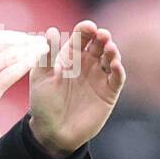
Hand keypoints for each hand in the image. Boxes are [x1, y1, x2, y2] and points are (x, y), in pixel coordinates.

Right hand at [0, 29, 48, 150]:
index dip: (10, 35)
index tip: (23, 38)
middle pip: (3, 41)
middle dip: (24, 40)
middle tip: (38, 42)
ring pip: (10, 54)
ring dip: (30, 49)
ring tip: (43, 50)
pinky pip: (11, 73)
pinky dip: (27, 63)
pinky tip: (37, 61)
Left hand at [28, 20, 124, 156]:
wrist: (52, 132)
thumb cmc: (43, 103)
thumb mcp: (41, 77)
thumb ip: (47, 56)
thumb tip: (52, 31)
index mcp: (71, 56)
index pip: (81, 36)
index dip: (86, 29)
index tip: (88, 26)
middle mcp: (87, 63)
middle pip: (99, 44)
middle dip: (102, 37)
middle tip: (102, 35)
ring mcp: (99, 77)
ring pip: (111, 58)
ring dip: (112, 51)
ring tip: (109, 48)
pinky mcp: (108, 92)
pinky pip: (117, 78)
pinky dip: (118, 70)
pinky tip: (115, 65)